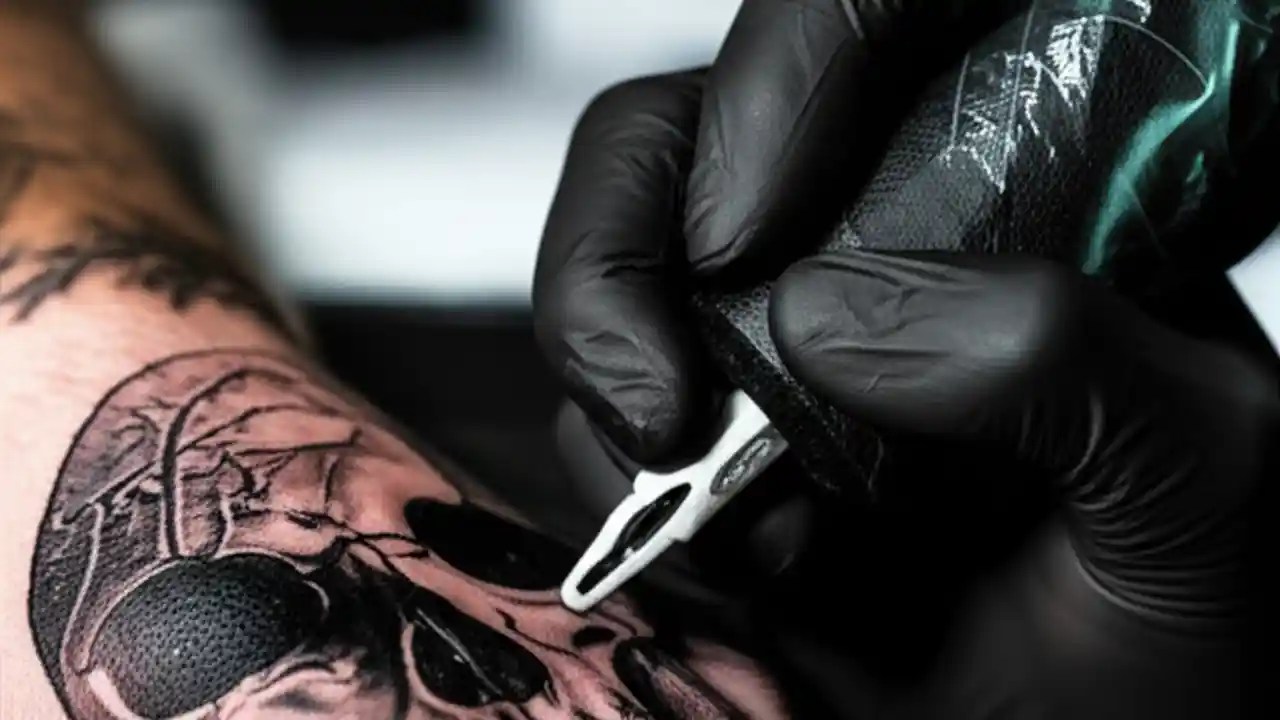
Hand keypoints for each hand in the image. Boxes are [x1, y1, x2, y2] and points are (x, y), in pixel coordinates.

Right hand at [534, 1, 1276, 715]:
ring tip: (777, 535)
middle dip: (610, 278)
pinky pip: (603, 437)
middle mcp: (863, 265)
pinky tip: (757, 566)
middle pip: (659, 170)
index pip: (832, 80)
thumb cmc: (1193, 635)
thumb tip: (823, 308)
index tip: (729, 260)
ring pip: (610, 308)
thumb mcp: (1197, 464)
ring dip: (630, 415)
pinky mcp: (715, 471)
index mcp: (994, 212)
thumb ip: (1061, 354)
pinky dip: (631, 496)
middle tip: (660, 409)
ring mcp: (773, 368)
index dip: (736, 128)